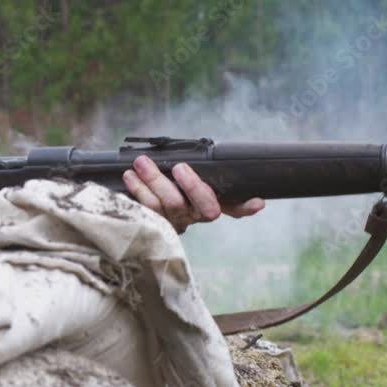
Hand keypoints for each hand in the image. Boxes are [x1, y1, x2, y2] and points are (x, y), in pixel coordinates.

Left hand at [122, 155, 264, 232]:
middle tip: (181, 168)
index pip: (234, 208)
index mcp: (208, 203)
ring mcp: (174, 221)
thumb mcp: (185, 177)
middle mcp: (194, 215)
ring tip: (141, 163)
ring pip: (168, 205)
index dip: (245, 207)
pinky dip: (137, 189)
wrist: (138, 205)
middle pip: (202, 206)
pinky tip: (129, 177)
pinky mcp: (153, 223)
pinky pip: (147, 208)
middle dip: (193, 186)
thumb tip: (226, 171)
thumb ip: (203, 173)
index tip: (257, 202)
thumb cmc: (168, 183)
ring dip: (154, 181)